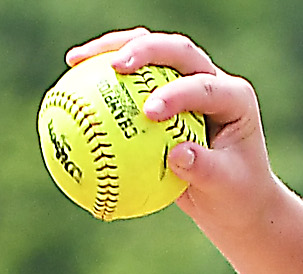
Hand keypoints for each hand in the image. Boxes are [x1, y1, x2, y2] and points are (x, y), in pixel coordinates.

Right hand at [64, 28, 280, 237]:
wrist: (233, 195)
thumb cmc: (235, 194)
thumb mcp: (225, 188)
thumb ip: (203, 169)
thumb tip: (176, 155)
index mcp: (233, 97)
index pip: (204, 86)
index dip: (177, 92)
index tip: (149, 111)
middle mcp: (212, 79)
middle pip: (176, 50)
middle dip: (144, 49)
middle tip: (115, 66)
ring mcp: (187, 80)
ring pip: (150, 51)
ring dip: (113, 49)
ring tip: (77, 60)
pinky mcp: (163, 90)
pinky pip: (129, 80)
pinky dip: (100, 80)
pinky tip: (68, 88)